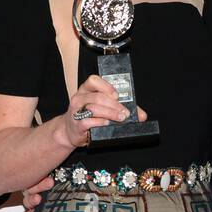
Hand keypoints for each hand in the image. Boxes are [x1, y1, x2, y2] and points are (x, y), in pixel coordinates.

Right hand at [22, 77, 147, 211]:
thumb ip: (122, 109)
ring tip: (120, 118)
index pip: (93, 80)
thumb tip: (141, 115)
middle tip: (125, 113)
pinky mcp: (76, 124)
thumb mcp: (104, 109)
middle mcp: (79, 98)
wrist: (70, 131)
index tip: (117, 95)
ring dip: (110, 113)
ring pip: (93, 108)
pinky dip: (99, 122)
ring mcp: (76, 111)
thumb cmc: (90, 118)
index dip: (106, 86)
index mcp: (86, 90)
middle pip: (97, 97)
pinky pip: (87, 121)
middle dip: (114, 105)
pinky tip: (106, 124)